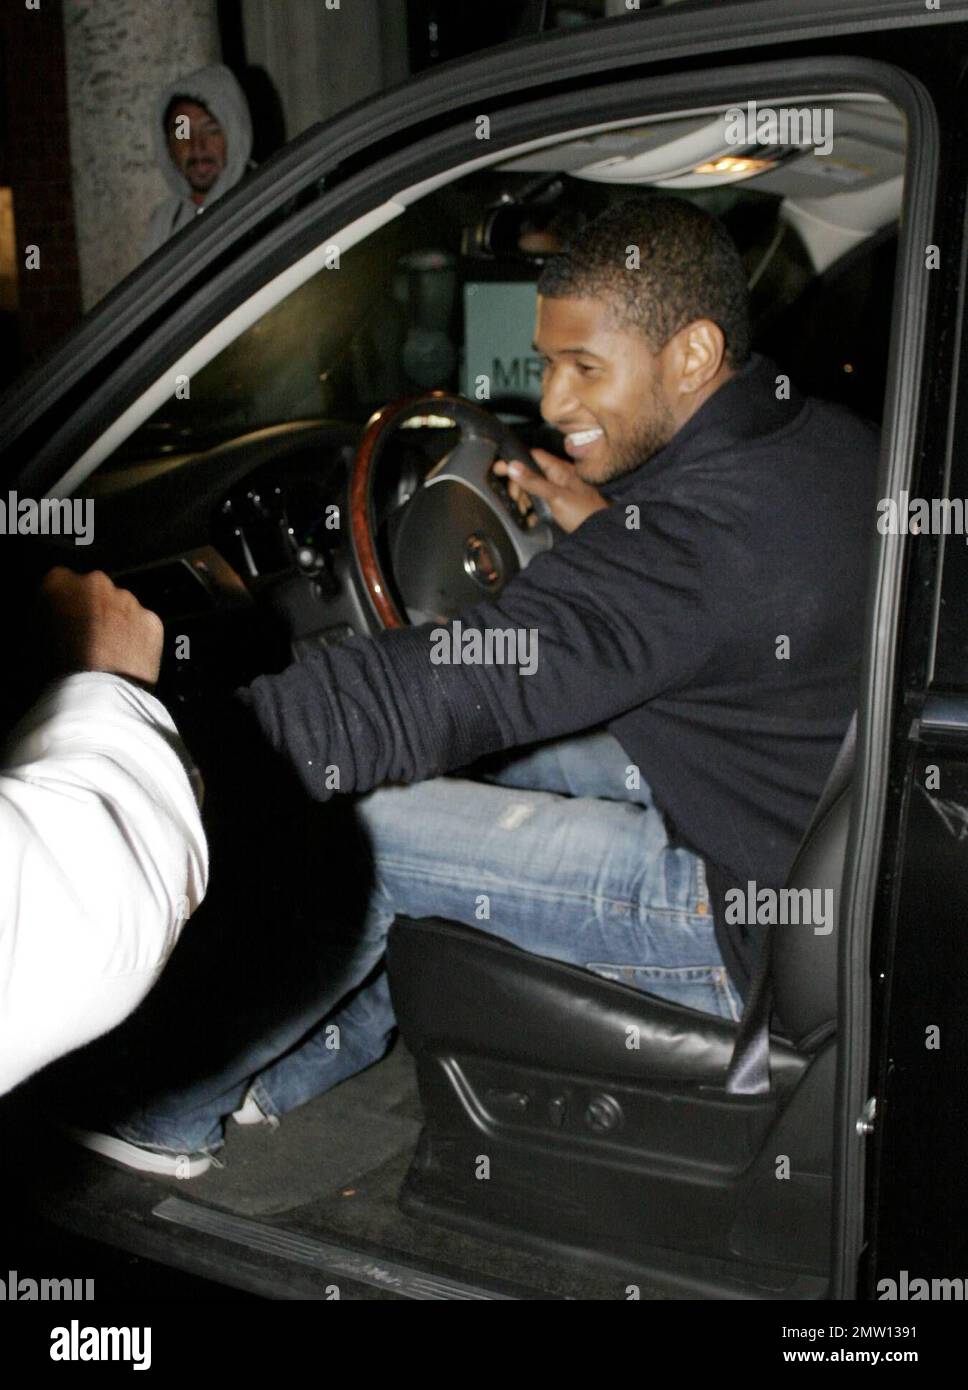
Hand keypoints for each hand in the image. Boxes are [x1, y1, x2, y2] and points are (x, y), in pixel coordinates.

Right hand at [39, 567, 163, 686]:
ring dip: (116, 622)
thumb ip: (43, 620)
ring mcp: (127, 600)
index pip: (59, 583)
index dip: (61, 605)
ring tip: (108, 653)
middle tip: (86, 640)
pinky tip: (127, 658)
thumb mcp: (33, 642)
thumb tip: (50, 622)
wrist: (97, 697)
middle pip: (94, 591)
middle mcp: (95, 583)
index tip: (62, 621)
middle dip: (92, 609)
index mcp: (59, 582)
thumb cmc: (57, 671)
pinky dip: (138, 637)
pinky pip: (144, 624)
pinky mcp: (152, 620)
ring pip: (122, 606)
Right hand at [493, 448, 609, 534]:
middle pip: (532, 473)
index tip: (500, 469)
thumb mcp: (556, 497)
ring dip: (524, 498)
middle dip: (518, 484)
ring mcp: (562, 491)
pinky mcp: (562, 505)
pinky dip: (533, 508)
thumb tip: (512, 466)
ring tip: (522, 509)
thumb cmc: (585, 515)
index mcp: (561, 470)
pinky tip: (530, 517)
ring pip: (535, 488)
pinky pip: (542, 501)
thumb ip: (534, 482)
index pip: (533, 456)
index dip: (515, 462)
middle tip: (514, 498)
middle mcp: (561, 477)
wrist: (603, 534)